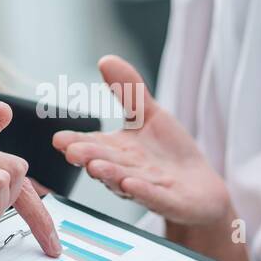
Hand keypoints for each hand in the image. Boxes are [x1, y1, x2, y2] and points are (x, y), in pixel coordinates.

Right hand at [53, 56, 230, 226]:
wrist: (201, 190)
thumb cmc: (169, 154)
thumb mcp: (150, 115)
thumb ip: (128, 91)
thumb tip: (105, 59)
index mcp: (118, 151)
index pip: (93, 146)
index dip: (77, 143)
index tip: (60, 139)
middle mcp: (126, 171)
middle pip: (105, 163)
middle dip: (89, 157)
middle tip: (72, 152)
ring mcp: (146, 188)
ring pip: (124, 181)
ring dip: (109, 175)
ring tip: (95, 167)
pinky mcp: (169, 201)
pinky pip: (154, 196)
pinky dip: (142, 191)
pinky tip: (131, 184)